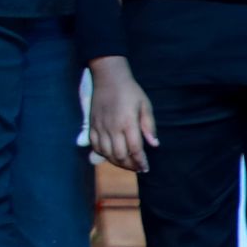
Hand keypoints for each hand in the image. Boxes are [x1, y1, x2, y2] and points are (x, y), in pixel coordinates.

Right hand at [87, 57, 158, 173]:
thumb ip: (149, 126)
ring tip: (126, 163)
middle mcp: (112, 127)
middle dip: (130, 165)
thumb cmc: (130, 91)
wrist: (108, 78)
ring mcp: (100, 127)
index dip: (141, 161)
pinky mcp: (92, 125)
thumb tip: (154, 144)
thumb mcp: (145, 105)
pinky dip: (103, 153)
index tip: (145, 168)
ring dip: (116, 162)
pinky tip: (111, 154)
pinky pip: (95, 145)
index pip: (135, 149)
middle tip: (137, 167)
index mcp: (128, 123)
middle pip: (120, 155)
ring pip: (106, 153)